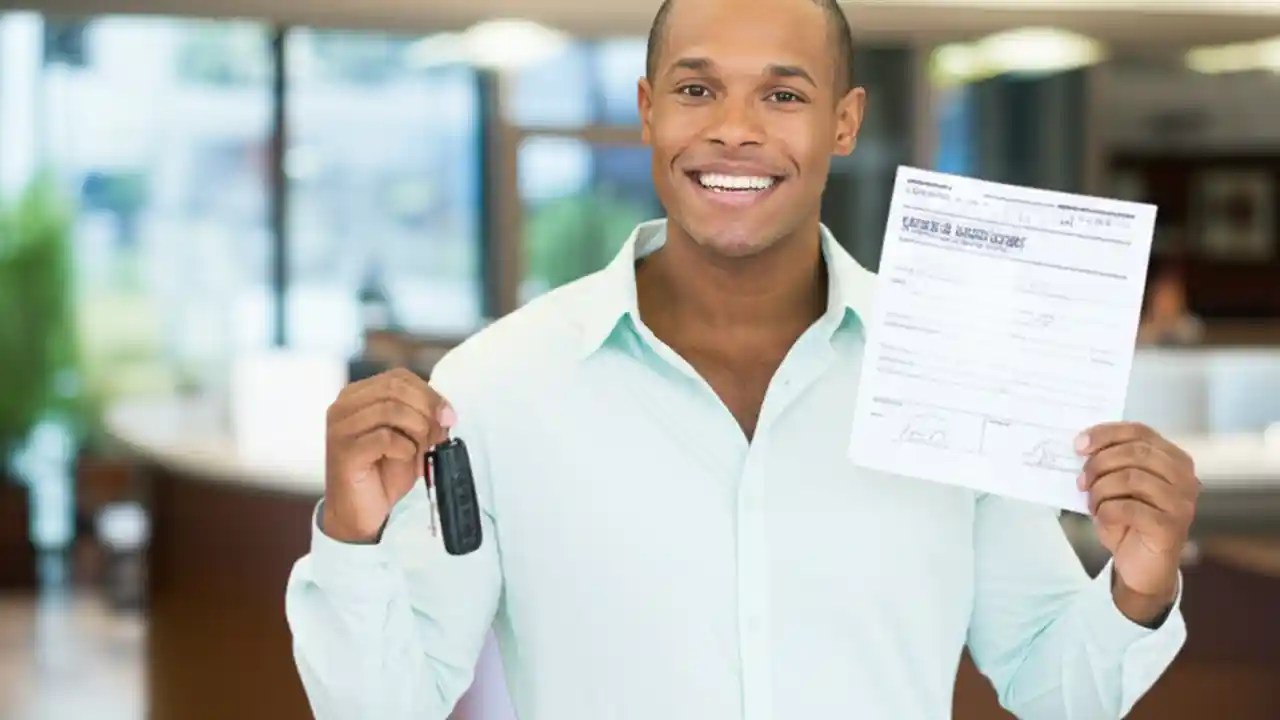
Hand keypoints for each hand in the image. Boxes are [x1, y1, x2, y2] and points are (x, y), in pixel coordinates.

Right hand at [323, 368, 454, 543]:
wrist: (360, 513)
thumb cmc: (383, 473)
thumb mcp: (410, 437)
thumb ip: (423, 416)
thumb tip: (445, 410)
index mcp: (358, 395)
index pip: (399, 377)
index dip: (429, 393)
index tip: (447, 415)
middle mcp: (344, 406)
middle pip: (395, 389)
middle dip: (425, 410)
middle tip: (437, 434)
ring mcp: (340, 428)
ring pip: (390, 410)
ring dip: (417, 430)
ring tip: (421, 449)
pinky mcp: (344, 452)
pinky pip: (385, 438)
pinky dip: (405, 448)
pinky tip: (404, 458)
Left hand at [1076, 422, 1198, 623]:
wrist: (1142, 566)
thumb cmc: (1129, 521)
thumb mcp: (1117, 484)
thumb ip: (1109, 462)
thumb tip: (1082, 444)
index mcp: (1173, 459)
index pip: (1140, 432)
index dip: (1106, 434)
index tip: (1079, 445)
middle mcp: (1184, 478)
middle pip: (1135, 453)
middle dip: (1100, 463)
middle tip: (1082, 480)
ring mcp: (1181, 503)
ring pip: (1132, 478)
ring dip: (1101, 490)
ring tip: (1093, 503)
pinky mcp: (1170, 527)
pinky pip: (1129, 508)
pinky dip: (1107, 511)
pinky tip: (1103, 518)